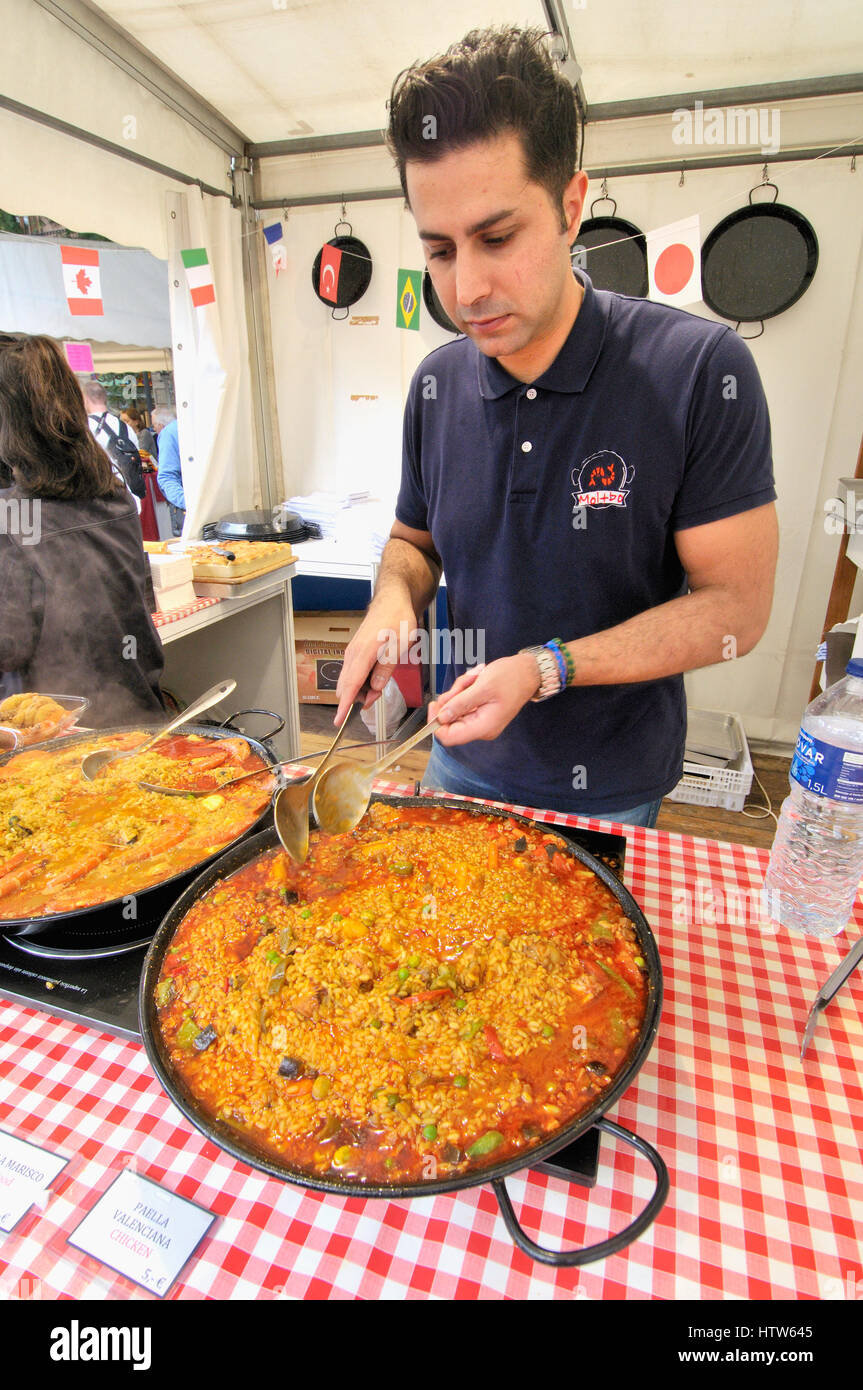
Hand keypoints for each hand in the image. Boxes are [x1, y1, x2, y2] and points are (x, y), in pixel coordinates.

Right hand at [334, 600, 422, 725]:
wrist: (393, 601)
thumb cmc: (398, 619)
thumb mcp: (400, 646)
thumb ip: (386, 668)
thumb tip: (374, 688)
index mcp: (363, 653)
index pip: (351, 685)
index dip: (345, 705)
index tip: (338, 720)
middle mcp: (353, 654)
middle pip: (348, 687)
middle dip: (360, 698)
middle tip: (379, 694)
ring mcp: (352, 653)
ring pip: (351, 681)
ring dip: (363, 689)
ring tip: (382, 681)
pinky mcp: (355, 653)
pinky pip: (354, 673)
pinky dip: (362, 681)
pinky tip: (376, 677)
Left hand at [428, 654, 540, 745]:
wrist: (528, 672)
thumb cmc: (511, 678)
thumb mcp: (482, 687)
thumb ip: (460, 703)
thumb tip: (441, 716)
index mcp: (483, 727)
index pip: (449, 737)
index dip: (436, 723)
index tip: (434, 704)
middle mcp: (481, 728)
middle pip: (450, 720)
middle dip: (452, 698)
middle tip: (465, 682)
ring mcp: (481, 720)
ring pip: (455, 709)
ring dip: (460, 690)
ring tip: (474, 678)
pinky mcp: (480, 711)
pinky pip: (463, 703)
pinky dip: (465, 690)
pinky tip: (476, 680)